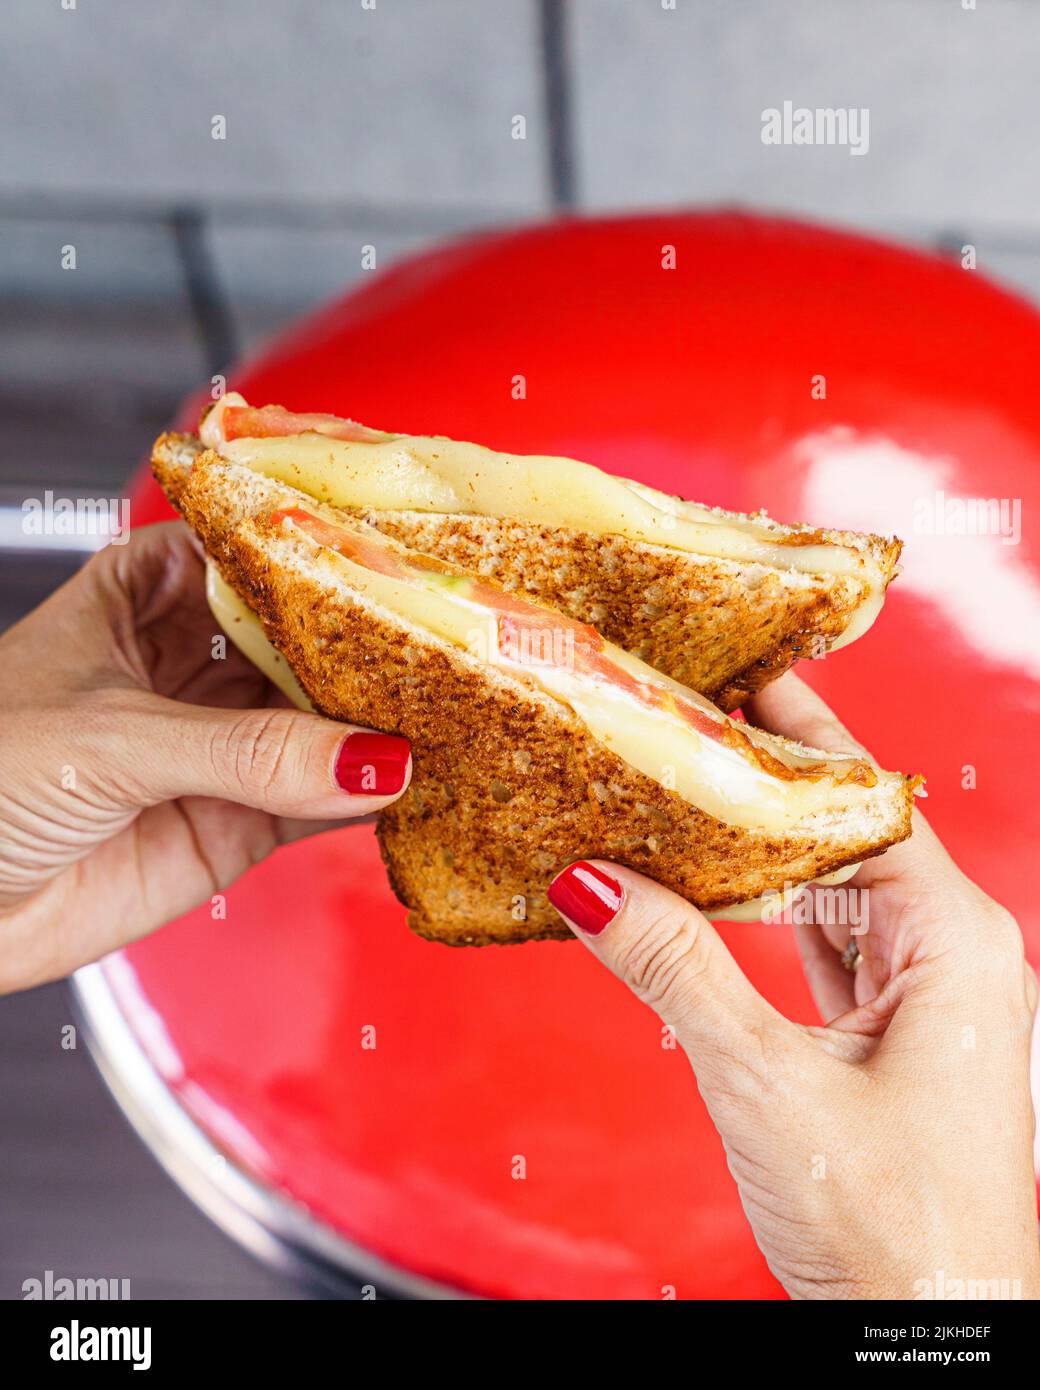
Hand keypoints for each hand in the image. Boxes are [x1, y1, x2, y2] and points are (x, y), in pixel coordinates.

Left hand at [0, 523, 410, 994]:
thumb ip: (246, 751)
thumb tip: (369, 758)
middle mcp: (189, 664)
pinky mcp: (234, 825)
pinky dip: (366, 797)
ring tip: (452, 708)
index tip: (403, 548)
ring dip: (380, 720)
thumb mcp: (111, 739)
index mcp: (144, 596)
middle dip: (368, 642)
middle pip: (303, 639)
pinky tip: (414, 781)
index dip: (324, 549)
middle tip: (451, 639)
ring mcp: (218, 747)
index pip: (254, 551)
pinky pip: (316, 802)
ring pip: (320, 721)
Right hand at [548, 673, 1039, 1299]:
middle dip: (764, 782)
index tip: (733, 671)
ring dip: (756, 849)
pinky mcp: (891, 1033)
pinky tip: (703, 890)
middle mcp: (952, 952)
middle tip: (684, 719)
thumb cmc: (889, 1228)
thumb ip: (674, 968)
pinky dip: (762, 915)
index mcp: (955, 940)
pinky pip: (822, 943)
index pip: (865, 798)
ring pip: (828, 887)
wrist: (927, 1341)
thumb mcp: (763, 1082)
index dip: (797, 734)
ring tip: (679, 789)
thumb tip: (590, 880)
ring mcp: (924, 993)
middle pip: (845, 832)